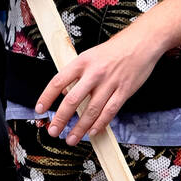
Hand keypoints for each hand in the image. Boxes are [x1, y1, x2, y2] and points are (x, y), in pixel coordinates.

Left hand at [37, 28, 164, 144]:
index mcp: (82, 62)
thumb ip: (77, 73)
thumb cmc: (115, 49)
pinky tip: (92, 132)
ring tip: (71, 139)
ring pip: (91, 110)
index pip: (58, 81)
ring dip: (80, 128)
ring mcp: (110, 83)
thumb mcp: (91, 55)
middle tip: (53, 131)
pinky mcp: (124, 91)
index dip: (47, 96)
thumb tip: (64, 92)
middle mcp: (94, 73)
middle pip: (72, 100)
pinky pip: (110, 111)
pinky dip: (100, 124)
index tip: (40, 109)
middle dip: (61, 119)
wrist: (141, 42)